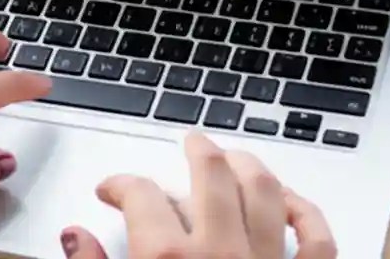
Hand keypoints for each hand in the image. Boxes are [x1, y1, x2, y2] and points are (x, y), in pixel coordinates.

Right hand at [61, 131, 336, 258]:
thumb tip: (74, 235)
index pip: (140, 195)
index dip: (121, 184)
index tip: (112, 189)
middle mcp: (220, 253)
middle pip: (209, 174)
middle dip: (196, 150)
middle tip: (190, 142)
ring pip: (264, 191)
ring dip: (247, 166)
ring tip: (232, 157)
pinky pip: (315, 238)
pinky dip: (304, 212)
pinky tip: (290, 201)